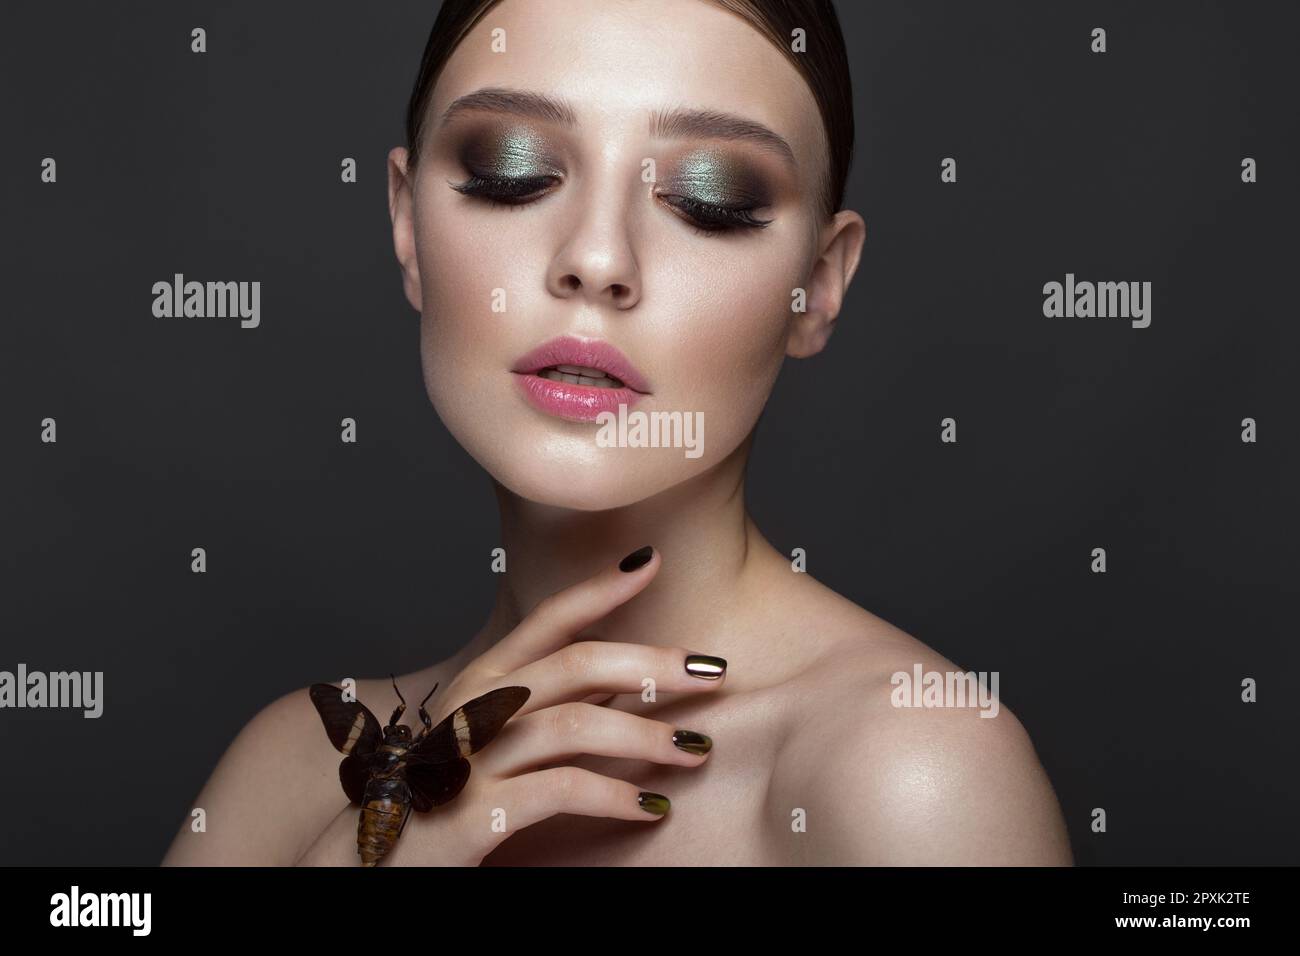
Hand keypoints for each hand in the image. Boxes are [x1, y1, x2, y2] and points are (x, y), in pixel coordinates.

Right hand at [294, 545, 726, 865]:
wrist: (362, 871)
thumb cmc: (431, 803)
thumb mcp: (488, 744)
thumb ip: (545, 710)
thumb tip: (622, 685)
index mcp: (478, 684)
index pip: (546, 621)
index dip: (599, 587)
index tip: (650, 561)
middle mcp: (473, 708)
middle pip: (576, 663)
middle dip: (653, 663)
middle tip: (713, 672)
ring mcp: (468, 758)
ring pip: (575, 724)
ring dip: (645, 736)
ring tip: (693, 752)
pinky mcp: (469, 812)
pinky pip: (557, 791)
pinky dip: (612, 796)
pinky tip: (648, 809)